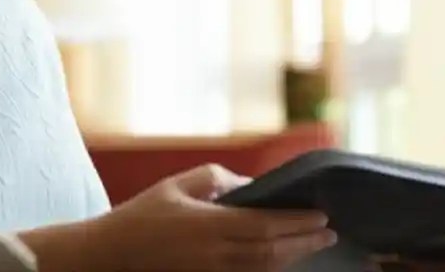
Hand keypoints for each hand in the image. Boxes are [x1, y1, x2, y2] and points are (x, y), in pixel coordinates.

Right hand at [93, 163, 337, 270]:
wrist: (113, 253)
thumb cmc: (145, 213)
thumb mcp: (180, 183)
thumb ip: (219, 180)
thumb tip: (252, 185)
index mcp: (210, 224)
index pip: (265, 225)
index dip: (296, 222)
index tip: (321, 216)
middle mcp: (215, 253)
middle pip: (271, 251)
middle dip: (304, 242)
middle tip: (330, 234)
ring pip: (263, 269)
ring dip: (293, 257)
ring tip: (314, 245)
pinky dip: (270, 268)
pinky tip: (284, 259)